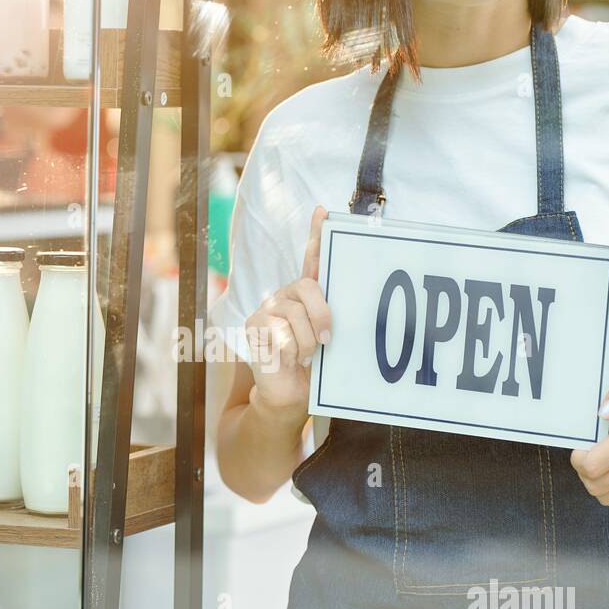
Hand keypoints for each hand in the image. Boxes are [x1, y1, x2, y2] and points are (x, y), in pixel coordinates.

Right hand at [244, 206, 331, 421]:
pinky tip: (288, 359)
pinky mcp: (254, 325)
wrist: (289, 397)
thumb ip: (334, 316)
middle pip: (308, 287)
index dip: (316, 233)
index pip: (312, 258)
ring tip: (303, 356)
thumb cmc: (312, 369)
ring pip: (296, 315)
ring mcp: (266, 309)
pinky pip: (282, 331)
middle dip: (322, 316)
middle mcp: (284, 296)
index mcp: (305, 297)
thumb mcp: (328, 339)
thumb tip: (354, 302)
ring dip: (307, 342)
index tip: (323, 212)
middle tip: (326, 339)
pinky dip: (292, 350)